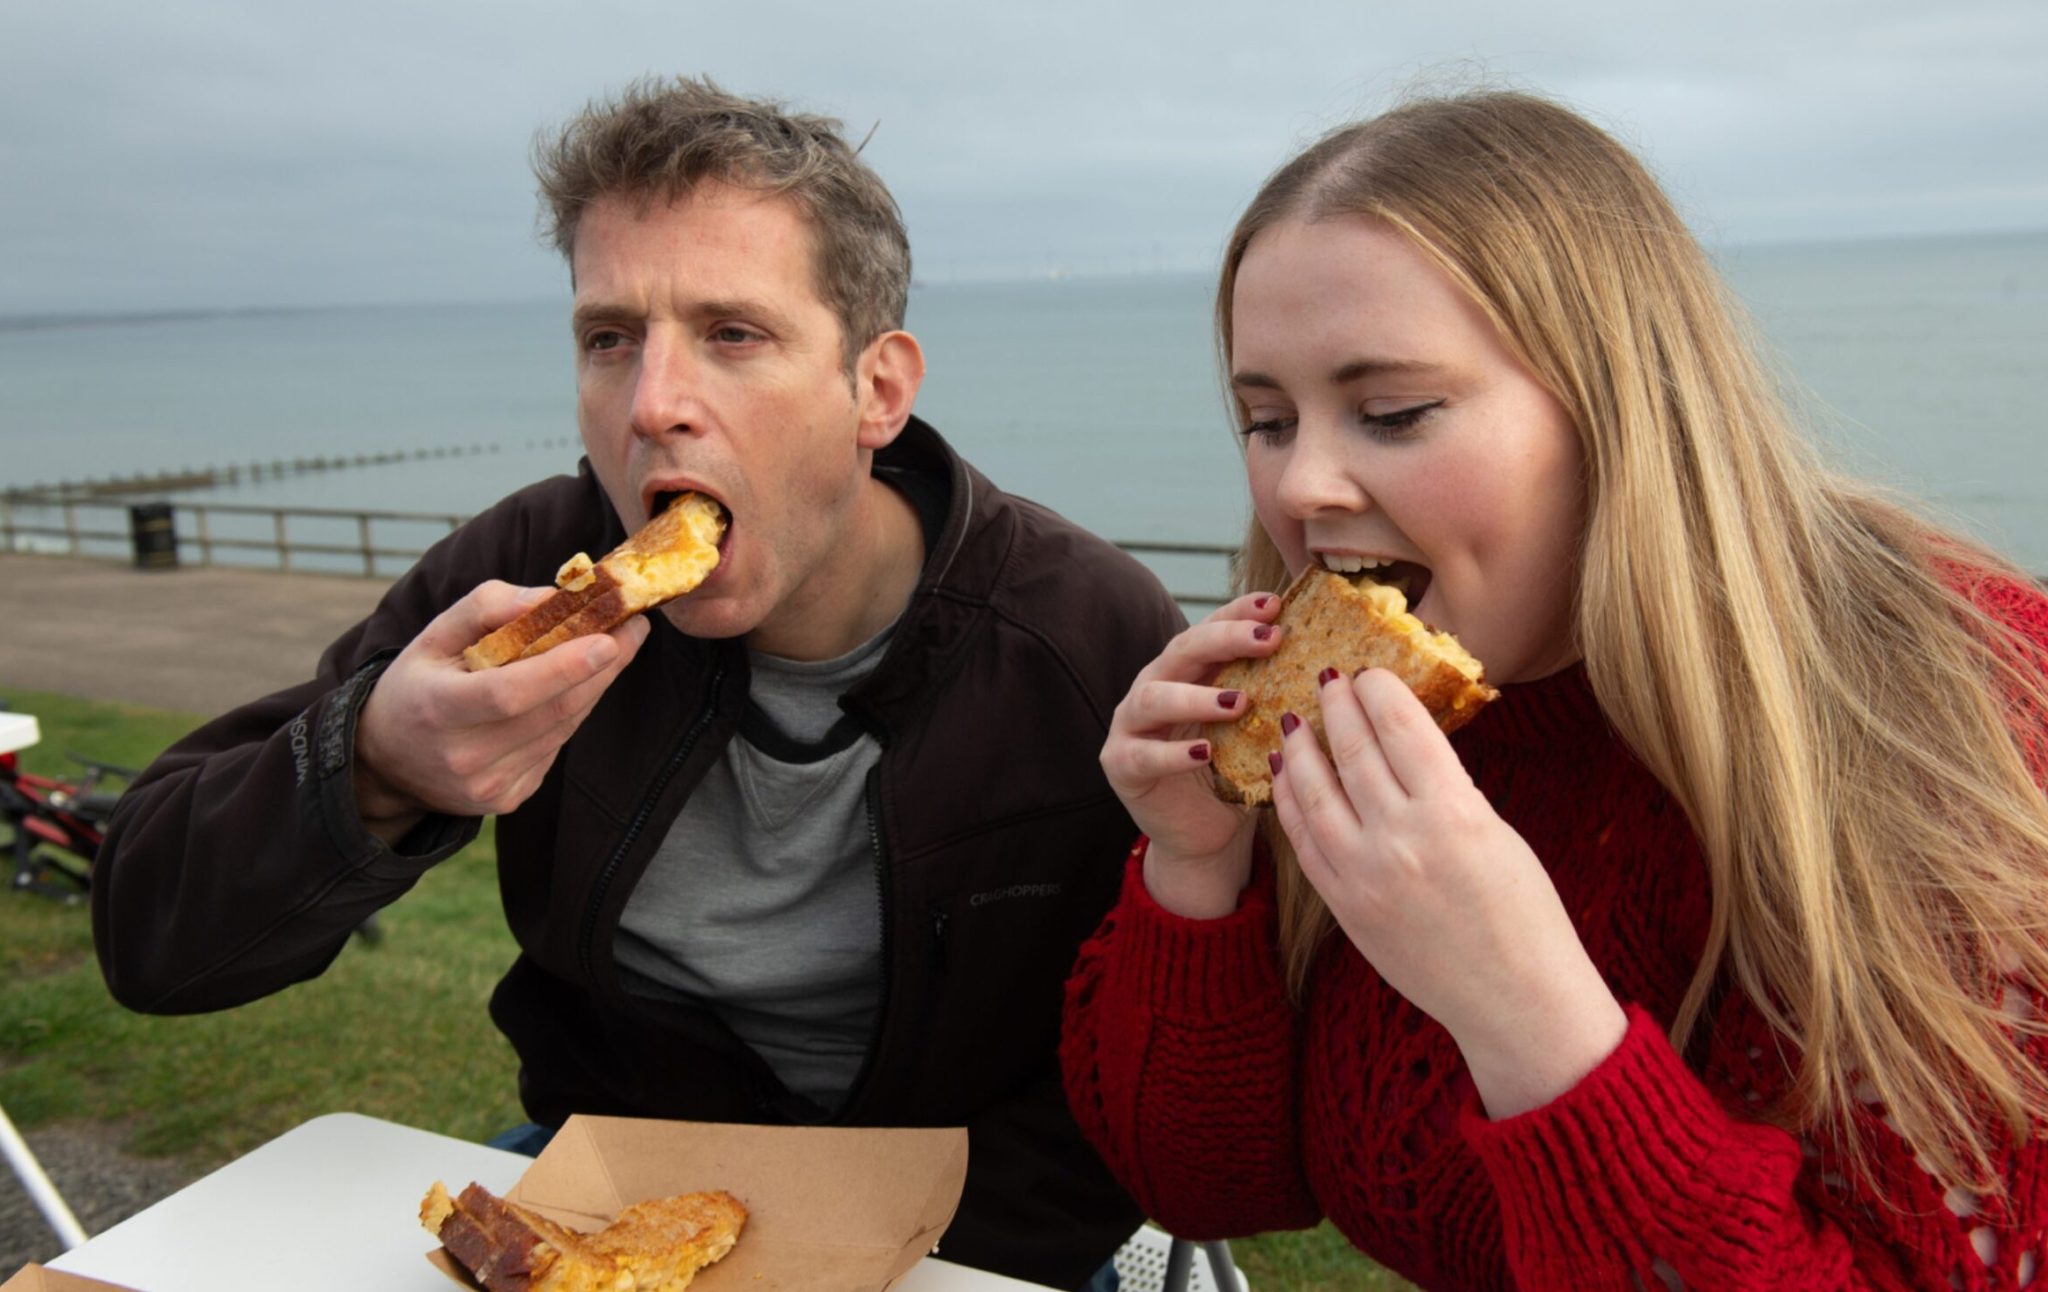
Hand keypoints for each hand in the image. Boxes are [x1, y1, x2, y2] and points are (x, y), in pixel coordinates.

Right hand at [352, 581, 650, 841]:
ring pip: (563, 728)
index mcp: (438, 710)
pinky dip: (571, 714)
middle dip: (604, 667)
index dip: (563, 668)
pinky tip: (574, 688)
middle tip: (634, 628)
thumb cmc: (416, 686)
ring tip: (615, 648)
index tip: (609, 640)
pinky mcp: (508, 799)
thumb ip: (487, 608)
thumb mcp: (432, 637)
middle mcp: (464, 757)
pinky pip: (555, 748)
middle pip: (552, 711)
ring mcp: (489, 785)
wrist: (386, 764)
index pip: (510, 692)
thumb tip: (551, 597)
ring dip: (595, 686)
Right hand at [1099, 591, 1283, 917]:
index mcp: (1188, 671)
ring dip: (1197, 696)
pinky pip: (1144, 754)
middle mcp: (1154, 686)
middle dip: (1225, 639)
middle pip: (1182, 650)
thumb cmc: (1236, 775)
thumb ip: (1277, 697)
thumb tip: (1337, 671)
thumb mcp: (1258, 730)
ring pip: (1154, 697)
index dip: (1239, 612)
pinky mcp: (1121, 765)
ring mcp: (1131, 725)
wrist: (1205, 836)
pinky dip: (1174, 753)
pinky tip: (1205, 753)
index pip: (1210, 628)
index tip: (1277, 603)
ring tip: (1239, 702)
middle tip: (1268, 638)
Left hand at [1270, 667, 1626, 1116]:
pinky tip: (1285, 775)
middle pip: (1354, 751)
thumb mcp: (1498, 835)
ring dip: (1301, 749)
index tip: (1369, 672)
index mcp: (1454, 813)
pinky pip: (1304, 841)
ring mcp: (1364, 875)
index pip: (1402, 727)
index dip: (1379, 691)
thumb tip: (1405, 747)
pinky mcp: (1343, 906)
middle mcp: (1402, 839)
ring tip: (1295, 720)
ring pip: (1315, 791)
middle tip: (1327, 679)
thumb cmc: (1524, 915)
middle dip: (1337, 707)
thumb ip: (1448, 792)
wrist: (1515, 1000)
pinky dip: (1290, 802)